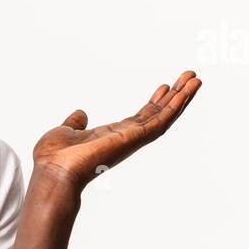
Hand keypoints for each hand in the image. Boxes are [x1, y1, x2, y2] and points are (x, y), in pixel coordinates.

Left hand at [32, 70, 201, 191]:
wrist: (52, 171)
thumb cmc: (54, 159)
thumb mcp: (64, 131)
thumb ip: (75, 123)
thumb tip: (80, 114)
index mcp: (112, 135)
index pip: (139, 117)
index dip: (154, 102)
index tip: (165, 87)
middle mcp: (126, 138)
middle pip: (157, 115)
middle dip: (175, 97)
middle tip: (191, 77)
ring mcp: (132, 139)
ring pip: (164, 117)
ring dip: (182, 99)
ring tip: (196, 79)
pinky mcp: (134, 138)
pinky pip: (160, 121)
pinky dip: (174, 107)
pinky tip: (185, 92)